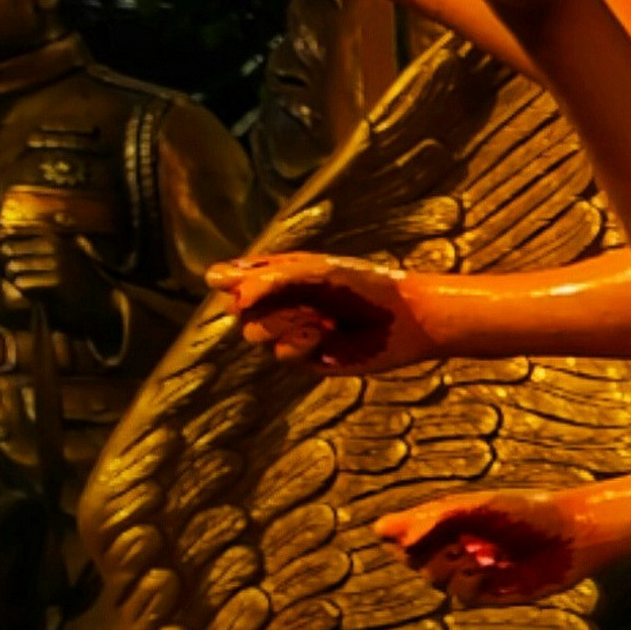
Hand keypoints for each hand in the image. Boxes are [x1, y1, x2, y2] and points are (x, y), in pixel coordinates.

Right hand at [216, 253, 443, 371]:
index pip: (227, 277)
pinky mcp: (305, 358)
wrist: (404, 318)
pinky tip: (324, 334)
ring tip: (318, 317)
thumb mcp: (316, 271)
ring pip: (252, 332)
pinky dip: (299, 342)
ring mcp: (289, 332)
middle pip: (234, 307)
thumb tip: (231, 296)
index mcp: (276, 276)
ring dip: (282, 322)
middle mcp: (278, 304)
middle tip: (297, 295)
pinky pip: (280, 353)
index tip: (243, 277)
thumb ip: (270, 279)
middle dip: (262, 301)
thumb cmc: (365, 286)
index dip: (226, 278)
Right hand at [377, 487, 604, 606]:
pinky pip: (462, 597)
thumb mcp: (478, 505)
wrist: (572, 536)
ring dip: (446, 569)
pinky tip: (485, 570)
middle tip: (450, 542)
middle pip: (412, 560)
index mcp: (448, 521)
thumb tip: (382, 532)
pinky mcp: (492, 593)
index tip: (405, 533)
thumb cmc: (529, 511)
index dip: (398, 536)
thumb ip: (433, 517)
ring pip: (434, 581)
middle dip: (423, 554)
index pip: (402, 535)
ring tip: (473, 555)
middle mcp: (456, 546)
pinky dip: (467, 585)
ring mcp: (473, 570)